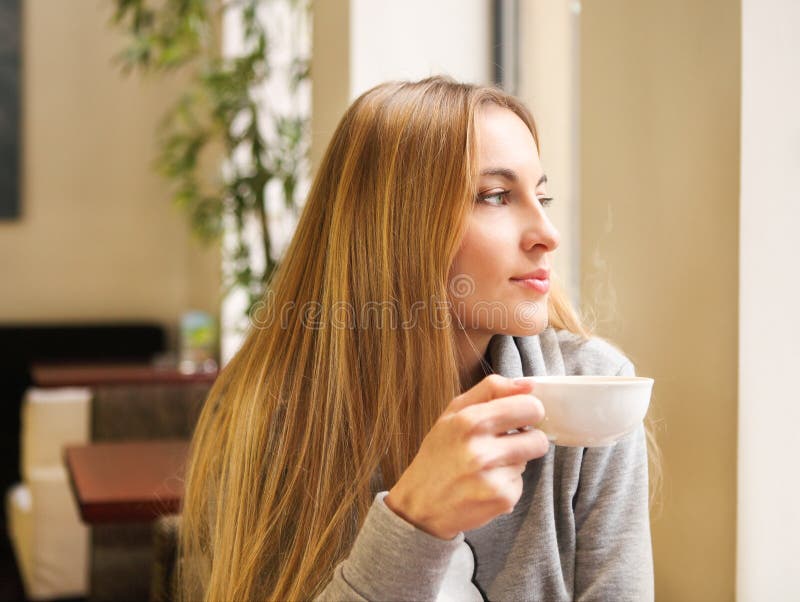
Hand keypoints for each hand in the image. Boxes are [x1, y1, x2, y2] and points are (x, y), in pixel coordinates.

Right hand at [384, 374, 548, 539]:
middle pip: (539, 439)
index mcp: (469, 421)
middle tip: (506, 443)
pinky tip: (485, 485)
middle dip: (527, 440)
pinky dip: (506, 483)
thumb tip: (529, 385)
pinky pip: (521, 483)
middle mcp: (481, 450)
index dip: (529, 411)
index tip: (520, 417)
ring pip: (529, 461)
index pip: (529, 407)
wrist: (419, 504)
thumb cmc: (439, 453)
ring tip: (487, 466)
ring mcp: (493, 478)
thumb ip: (491, 390)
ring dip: (513, 462)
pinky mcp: (502, 500)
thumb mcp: (453, 412)